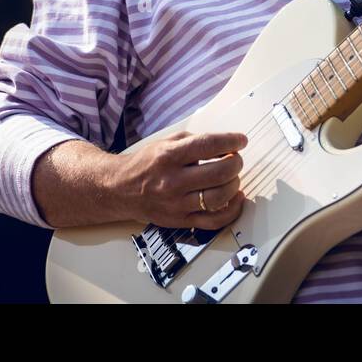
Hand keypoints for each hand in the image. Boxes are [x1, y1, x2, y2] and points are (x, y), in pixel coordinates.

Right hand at [112, 130, 248, 228]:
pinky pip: (213, 221)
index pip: (207, 145)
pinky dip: (232, 210)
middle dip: (235, 163)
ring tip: (233, 177)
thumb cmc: (146, 164)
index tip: (241, 140)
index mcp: (168, 157)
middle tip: (236, 159)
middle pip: (218, 173)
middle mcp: (173, 181)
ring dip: (235, 185)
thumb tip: (225, 146)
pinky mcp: (181, 221)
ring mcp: (177, 204)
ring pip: (219, 198)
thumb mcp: (165, 142)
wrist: (120, 189)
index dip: (230, 141)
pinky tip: (236, 198)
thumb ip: (194, 141)